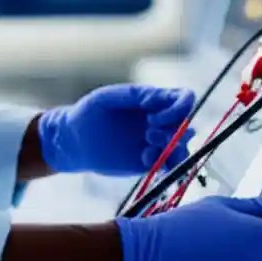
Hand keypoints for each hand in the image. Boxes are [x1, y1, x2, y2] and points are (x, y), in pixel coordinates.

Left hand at [38, 85, 194, 176]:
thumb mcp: (107, 97)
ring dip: (174, 148)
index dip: (179, 107)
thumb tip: (157, 100)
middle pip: (187, 124)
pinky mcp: (149, 162)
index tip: (153, 115)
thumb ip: (133, 95)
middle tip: (148, 133)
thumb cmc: (89, 113)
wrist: (74, 141)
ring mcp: (156, 142)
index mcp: (154, 100)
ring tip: (149, 148)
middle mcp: (160, 121)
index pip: (184, 99)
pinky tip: (144, 159)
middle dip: (175, 130)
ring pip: (183, 147)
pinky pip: (169, 165)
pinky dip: (164, 163)